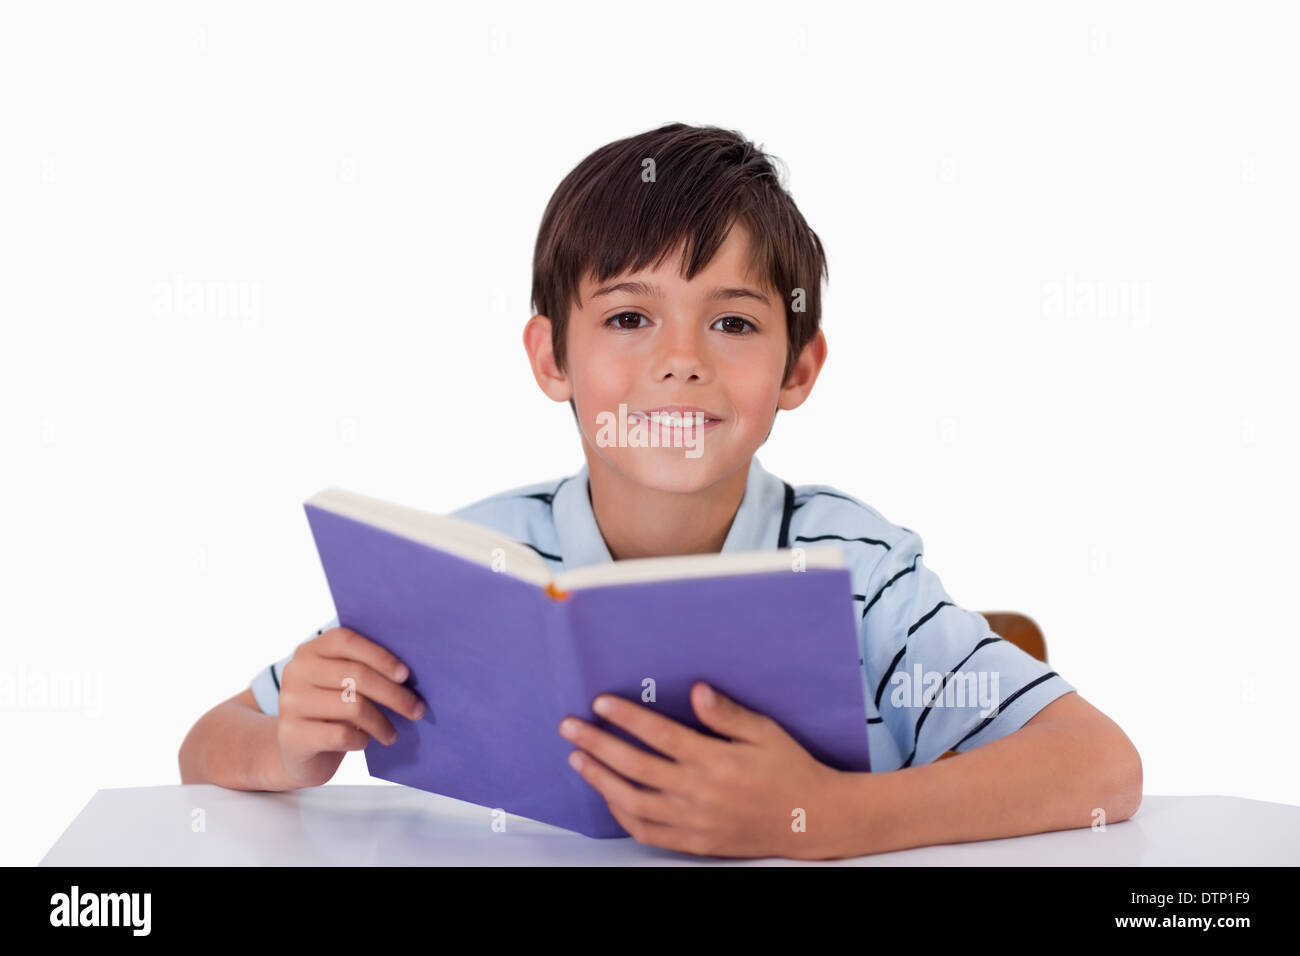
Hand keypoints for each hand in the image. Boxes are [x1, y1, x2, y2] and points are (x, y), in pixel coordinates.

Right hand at [275, 626, 425, 787]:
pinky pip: (340, 735)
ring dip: (381, 723)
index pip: (345, 641)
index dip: (379, 656)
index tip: (405, 675)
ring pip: (352, 706)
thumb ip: (362, 670)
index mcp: (310, 650)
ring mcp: (290, 703)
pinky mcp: (291, 735)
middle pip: (356, 675)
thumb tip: (408, 674)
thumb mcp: (341, 685)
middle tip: (416, 710)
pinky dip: (360, 740)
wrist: (298, 754)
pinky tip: (364, 743)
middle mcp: (296, 672)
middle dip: (393, 694)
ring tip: (392, 734)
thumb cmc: (331, 713)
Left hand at [558, 682, 846, 858]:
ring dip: (600, 779)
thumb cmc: (789, 769)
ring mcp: (693, 822)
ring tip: (578, 760)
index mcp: (713, 761)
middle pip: (634, 767)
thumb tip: (697, 690)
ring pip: (632, 802)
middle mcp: (697, 793)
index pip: (659, 735)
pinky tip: (609, 796)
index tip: (600, 702)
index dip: (626, 718)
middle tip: (570, 728)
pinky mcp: (694, 843)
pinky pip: (647, 832)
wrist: (810, 820)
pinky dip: (622, 815)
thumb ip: (727, 714)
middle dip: (597, 745)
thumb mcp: (764, 733)